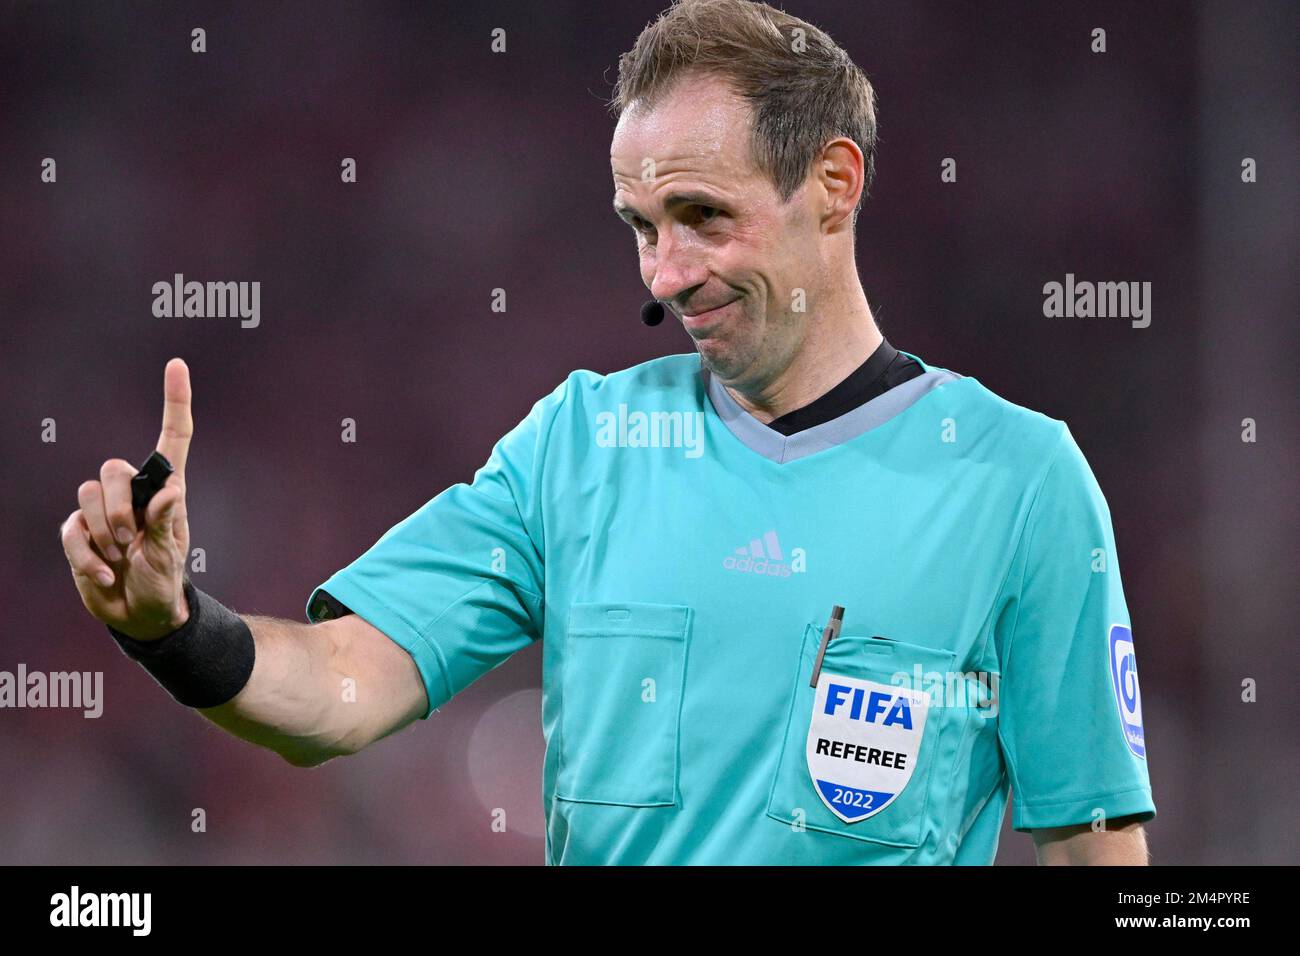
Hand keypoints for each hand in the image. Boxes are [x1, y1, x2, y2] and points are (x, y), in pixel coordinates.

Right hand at [61, 358, 193, 639]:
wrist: (141, 615)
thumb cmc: (164, 582)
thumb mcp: (170, 557)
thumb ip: (166, 524)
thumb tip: (171, 490)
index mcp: (165, 493)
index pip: (172, 439)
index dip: (175, 402)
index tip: (177, 365)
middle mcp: (133, 495)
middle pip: (112, 470)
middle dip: (116, 507)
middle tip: (128, 541)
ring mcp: (102, 513)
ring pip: (86, 494)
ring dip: (101, 531)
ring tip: (120, 557)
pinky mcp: (78, 534)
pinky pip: (70, 530)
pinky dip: (86, 557)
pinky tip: (105, 575)